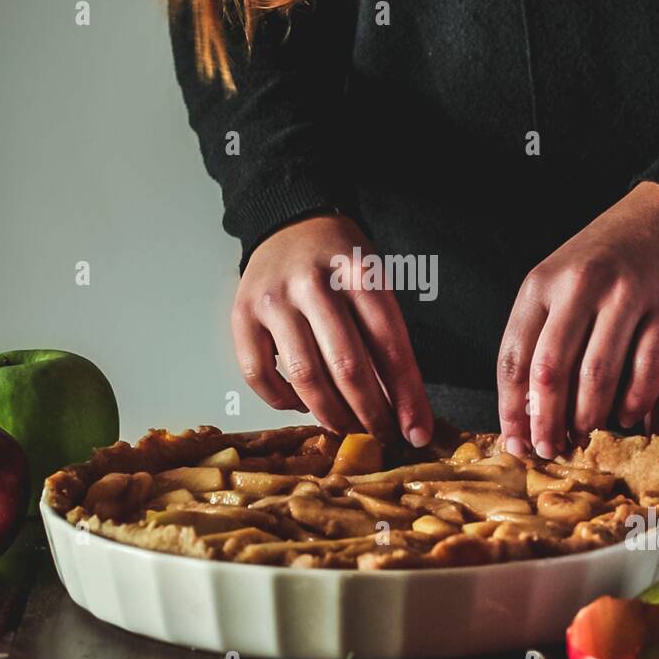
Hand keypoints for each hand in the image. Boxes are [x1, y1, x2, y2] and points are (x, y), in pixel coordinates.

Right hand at [232, 214, 433, 446]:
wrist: (290, 223)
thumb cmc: (340, 261)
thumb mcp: (374, 281)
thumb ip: (386, 337)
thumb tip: (404, 409)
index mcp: (359, 271)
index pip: (390, 345)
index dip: (406, 396)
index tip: (416, 432)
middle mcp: (314, 283)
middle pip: (348, 366)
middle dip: (371, 413)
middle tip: (381, 436)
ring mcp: (274, 299)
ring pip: (304, 376)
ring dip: (330, 414)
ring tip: (346, 426)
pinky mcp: (242, 315)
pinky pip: (258, 373)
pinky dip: (281, 400)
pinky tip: (300, 404)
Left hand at [497, 182, 658, 455]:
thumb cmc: (606, 257)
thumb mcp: (560, 280)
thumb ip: (542, 334)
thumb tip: (530, 409)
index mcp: (542, 284)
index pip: (514, 357)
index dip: (511, 408)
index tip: (513, 441)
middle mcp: (580, 287)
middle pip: (551, 372)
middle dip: (546, 422)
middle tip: (550, 450)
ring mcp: (627, 296)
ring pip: (598, 376)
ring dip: (588, 418)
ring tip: (585, 438)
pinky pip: (647, 369)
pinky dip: (634, 402)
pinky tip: (626, 418)